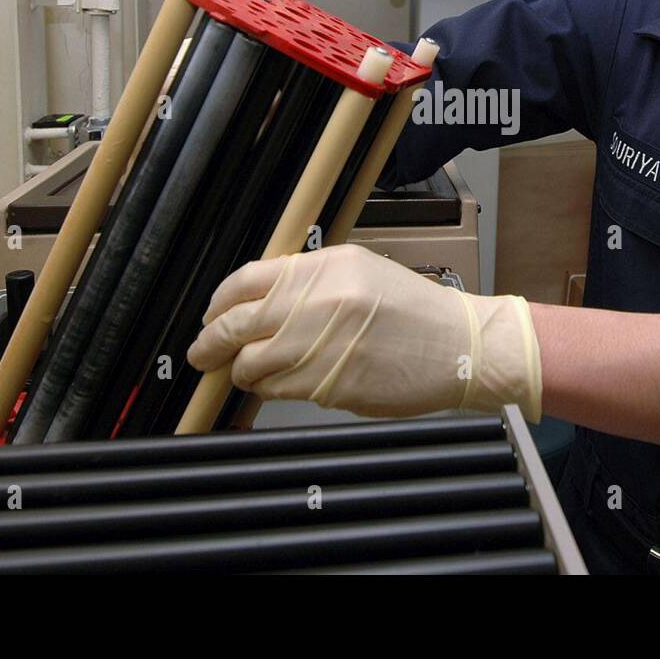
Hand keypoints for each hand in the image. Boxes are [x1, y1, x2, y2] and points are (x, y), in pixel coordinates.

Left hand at [187, 244, 541, 421]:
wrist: (458, 345)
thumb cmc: (413, 309)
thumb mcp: (359, 271)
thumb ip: (306, 279)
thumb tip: (255, 301)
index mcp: (322, 267)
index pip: (245, 281)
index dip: (217, 303)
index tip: (210, 316)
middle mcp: (315, 303)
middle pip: (235, 325)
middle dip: (209, 344)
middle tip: (201, 354)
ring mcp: (320, 346)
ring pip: (252, 364)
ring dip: (243, 372)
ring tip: (250, 371)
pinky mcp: (328, 385)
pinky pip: (279, 391)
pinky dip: (272, 390)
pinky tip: (284, 383)